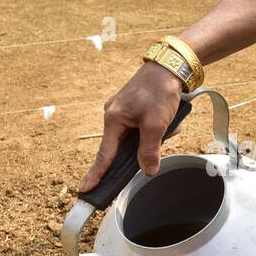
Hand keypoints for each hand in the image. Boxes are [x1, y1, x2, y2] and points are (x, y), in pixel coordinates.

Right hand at [80, 62, 182, 190]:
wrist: (170, 65)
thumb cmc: (159, 90)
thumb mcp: (156, 124)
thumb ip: (149, 150)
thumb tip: (147, 171)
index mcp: (113, 120)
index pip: (104, 155)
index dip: (97, 175)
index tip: (84, 190)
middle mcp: (114, 116)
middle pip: (124, 148)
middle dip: (146, 146)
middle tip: (158, 133)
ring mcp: (123, 112)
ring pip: (139, 138)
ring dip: (157, 134)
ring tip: (171, 119)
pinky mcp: (134, 109)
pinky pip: (145, 127)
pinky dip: (159, 127)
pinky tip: (170, 116)